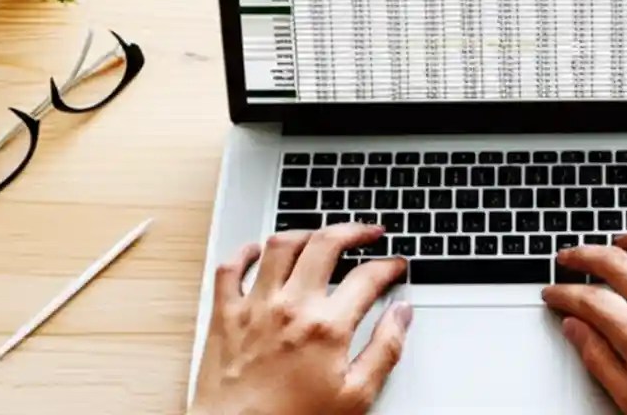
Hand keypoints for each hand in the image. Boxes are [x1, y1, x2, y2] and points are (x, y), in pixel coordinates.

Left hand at [190, 223, 412, 414]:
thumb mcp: (356, 396)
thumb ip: (385, 350)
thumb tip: (401, 314)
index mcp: (327, 327)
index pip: (367, 278)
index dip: (389, 266)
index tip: (396, 266)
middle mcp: (291, 306)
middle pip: (326, 243)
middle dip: (353, 231)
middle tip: (368, 233)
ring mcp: (255, 306)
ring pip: (280, 245)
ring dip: (305, 233)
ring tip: (320, 235)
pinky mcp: (225, 315)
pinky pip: (231, 267)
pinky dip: (244, 251)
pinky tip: (258, 250)